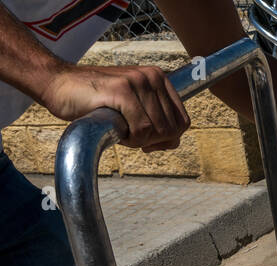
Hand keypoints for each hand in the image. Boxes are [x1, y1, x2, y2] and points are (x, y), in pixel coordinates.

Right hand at [40, 64, 188, 150]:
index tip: (147, 140)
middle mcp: (152, 76)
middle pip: (172, 129)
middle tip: (131, 136)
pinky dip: (131, 139)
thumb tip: (175, 141)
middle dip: (153, 141)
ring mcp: (138, 81)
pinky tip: (116, 130)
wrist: (57, 84)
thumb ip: (156, 120)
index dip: (168, 138)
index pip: (183, 122)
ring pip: (158, 131)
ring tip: (120, 130)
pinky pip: (142, 130)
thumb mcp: (134, 108)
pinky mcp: (122, 91)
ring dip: (139, 140)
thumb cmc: (95, 100)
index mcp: (159, 78)